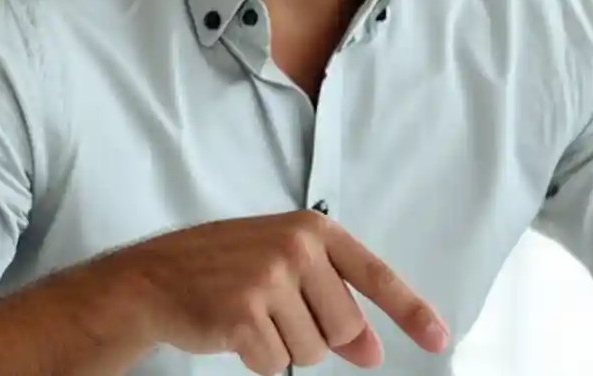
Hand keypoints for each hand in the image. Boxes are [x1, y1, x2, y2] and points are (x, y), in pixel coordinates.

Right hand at [110, 210, 448, 374]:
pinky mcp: (243, 312)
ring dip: (282, 346)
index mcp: (312, 230)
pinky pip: (274, 363)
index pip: (375, 274)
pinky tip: (232, 330)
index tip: (439, 337)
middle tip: (273, 312)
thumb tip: (372, 352)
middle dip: (315, 335)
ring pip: (311, 351)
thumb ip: (332, 303)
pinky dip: (256, 358)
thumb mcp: (284, 272)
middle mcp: (295, 247)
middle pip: (343, 328)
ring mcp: (269, 277)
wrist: (154, 278)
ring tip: (249, 315)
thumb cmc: (222, 270)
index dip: (411, 311)